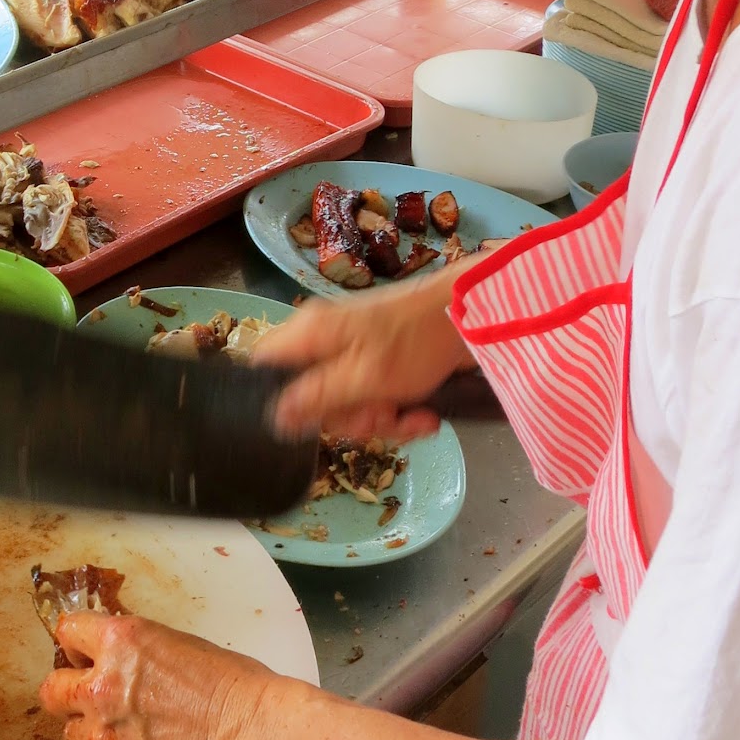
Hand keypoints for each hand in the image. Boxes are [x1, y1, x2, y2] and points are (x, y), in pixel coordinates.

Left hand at [38, 613, 287, 739]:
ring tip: (137, 733)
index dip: (79, 644)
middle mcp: (102, 689)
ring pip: (75, 734)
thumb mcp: (183, 648)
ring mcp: (105, 739)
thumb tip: (128, 670)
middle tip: (94, 697)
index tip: (85, 653)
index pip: (69, 632)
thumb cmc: (235, 688)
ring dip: (96, 731)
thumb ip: (140, 658)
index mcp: (121, 644)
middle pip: (52, 690)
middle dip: (68, 692)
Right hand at [251, 265, 473, 440]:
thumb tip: (276, 417)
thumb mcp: (365, 378)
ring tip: (411, 418)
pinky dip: (399, 412)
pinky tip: (423, 417)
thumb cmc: (417, 341)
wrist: (473, 318)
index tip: (310, 421)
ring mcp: (354, 351)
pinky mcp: (380, 363)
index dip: (278, 398)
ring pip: (346, 404)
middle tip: (377, 419)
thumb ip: (317, 398)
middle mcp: (326, 340)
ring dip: (381, 421)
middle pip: (310, 396)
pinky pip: (373, 398)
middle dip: (349, 417)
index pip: (266, 365)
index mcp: (311, 334)